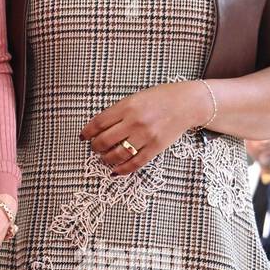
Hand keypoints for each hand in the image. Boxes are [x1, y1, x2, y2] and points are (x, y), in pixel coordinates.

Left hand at [80, 82, 206, 174]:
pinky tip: (115, 171)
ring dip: (106, 159)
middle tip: (94, 148)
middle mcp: (134, 122)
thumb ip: (118, 112)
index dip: (87, 132)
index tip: (83, 136)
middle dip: (95, 147)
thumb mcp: (135, 98)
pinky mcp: (156, 147)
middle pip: (104, 141)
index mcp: (126, 106)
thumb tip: (99, 128)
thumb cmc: (160, 98)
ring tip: (104, 158)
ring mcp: (145, 136)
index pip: (98, 123)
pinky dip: (123, 170)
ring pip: (117, 154)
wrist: (187, 103)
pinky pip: (135, 163)